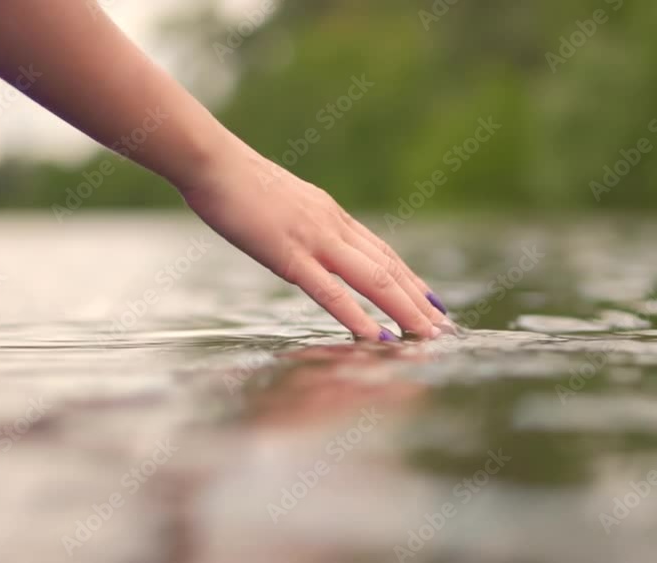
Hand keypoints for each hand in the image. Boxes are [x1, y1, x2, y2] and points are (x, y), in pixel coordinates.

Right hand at [178, 138, 450, 340]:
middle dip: (418, 301)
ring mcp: (314, 240)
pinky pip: (330, 291)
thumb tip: (311, 246)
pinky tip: (376, 337)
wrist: (212, 161)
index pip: (383, 252)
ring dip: (403, 310)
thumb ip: (304, 225)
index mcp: (331, 215)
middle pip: (387, 268)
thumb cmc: (237, 183)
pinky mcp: (289, 255)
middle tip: (444, 328)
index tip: (432, 301)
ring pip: (372, 279)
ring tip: (427, 336)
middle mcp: (333, 226)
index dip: (411, 279)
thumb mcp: (283, 204)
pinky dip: (357, 316)